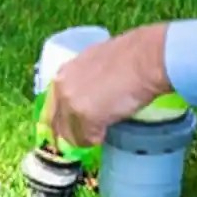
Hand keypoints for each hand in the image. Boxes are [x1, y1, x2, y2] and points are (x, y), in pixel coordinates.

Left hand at [42, 24, 172, 147]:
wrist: (144, 59)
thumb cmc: (130, 57)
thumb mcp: (96, 64)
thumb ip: (84, 81)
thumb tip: (89, 98)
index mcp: (63, 74)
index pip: (53, 107)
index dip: (64, 120)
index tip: (76, 126)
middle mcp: (61, 88)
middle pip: (57, 125)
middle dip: (72, 132)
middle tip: (90, 133)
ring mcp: (71, 103)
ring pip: (70, 136)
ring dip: (86, 137)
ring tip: (104, 129)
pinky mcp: (85, 117)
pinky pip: (86, 139)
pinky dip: (98, 138)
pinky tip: (108, 128)